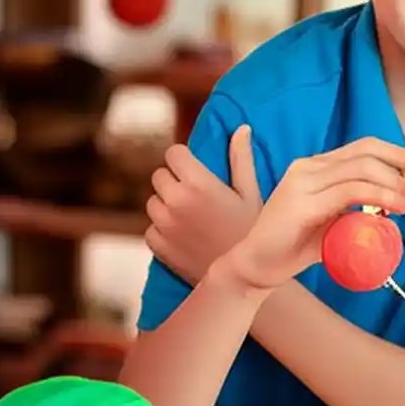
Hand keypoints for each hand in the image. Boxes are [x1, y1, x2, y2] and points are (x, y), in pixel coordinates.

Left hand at [145, 126, 262, 283]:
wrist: (245, 278)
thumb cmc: (253, 233)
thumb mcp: (252, 194)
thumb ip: (241, 159)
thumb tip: (240, 128)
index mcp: (198, 183)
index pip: (173, 154)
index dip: (183, 161)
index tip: (195, 171)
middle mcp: (175, 200)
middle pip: (160, 176)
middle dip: (174, 183)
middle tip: (197, 198)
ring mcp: (163, 224)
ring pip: (153, 202)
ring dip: (167, 206)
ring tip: (193, 220)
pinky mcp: (157, 244)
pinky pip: (151, 228)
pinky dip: (164, 231)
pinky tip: (187, 237)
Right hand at [224, 138, 404, 289]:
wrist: (256, 266)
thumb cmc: (296, 246)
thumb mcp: (335, 222)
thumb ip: (359, 210)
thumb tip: (398, 205)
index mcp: (317, 166)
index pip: (365, 148)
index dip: (399, 155)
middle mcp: (309, 166)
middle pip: (368, 150)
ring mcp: (303, 181)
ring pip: (363, 168)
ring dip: (398, 184)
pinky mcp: (302, 202)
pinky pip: (352, 191)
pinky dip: (382, 197)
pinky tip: (399, 208)